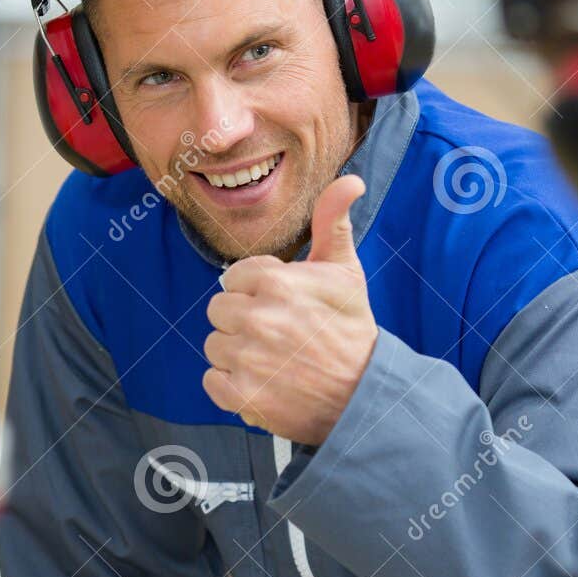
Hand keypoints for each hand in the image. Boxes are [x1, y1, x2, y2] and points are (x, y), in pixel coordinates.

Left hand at [203, 175, 376, 444]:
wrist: (365, 394)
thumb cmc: (352, 330)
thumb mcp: (345, 272)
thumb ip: (332, 222)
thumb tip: (351, 181)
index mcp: (275, 282)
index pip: (234, 279)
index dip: (258, 293)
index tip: (284, 308)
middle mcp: (257, 318)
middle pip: (220, 311)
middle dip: (245, 321)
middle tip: (280, 336)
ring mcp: (247, 359)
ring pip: (215, 345)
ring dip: (238, 354)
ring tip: (274, 361)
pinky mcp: (243, 396)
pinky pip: (212, 381)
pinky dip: (233, 387)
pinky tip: (263, 383)